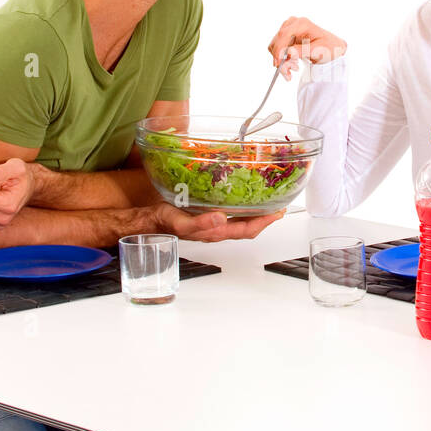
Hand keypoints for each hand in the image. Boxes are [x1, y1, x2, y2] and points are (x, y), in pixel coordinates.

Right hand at [150, 202, 285, 241]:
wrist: (150, 220)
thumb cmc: (164, 222)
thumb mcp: (180, 222)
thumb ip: (199, 223)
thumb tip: (220, 219)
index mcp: (214, 232)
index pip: (246, 229)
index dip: (264, 222)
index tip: (277, 212)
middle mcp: (218, 228)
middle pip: (248, 226)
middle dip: (265, 218)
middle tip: (279, 207)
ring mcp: (214, 223)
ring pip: (241, 221)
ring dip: (256, 212)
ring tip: (268, 202)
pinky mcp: (209, 215)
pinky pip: (231, 213)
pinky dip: (242, 206)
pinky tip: (244, 199)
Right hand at [266, 16, 346, 81]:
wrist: (332, 47)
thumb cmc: (328, 47)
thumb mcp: (318, 51)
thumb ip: (302, 51)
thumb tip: (289, 53)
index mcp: (302, 24)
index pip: (284, 35)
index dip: (279, 49)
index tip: (278, 64)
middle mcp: (293, 23)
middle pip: (277, 42)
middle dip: (280, 59)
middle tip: (289, 73)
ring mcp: (288, 29)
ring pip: (275, 47)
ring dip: (282, 61)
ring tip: (294, 69)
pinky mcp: (286, 36)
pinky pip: (277, 49)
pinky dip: (282, 60)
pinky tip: (292, 65)